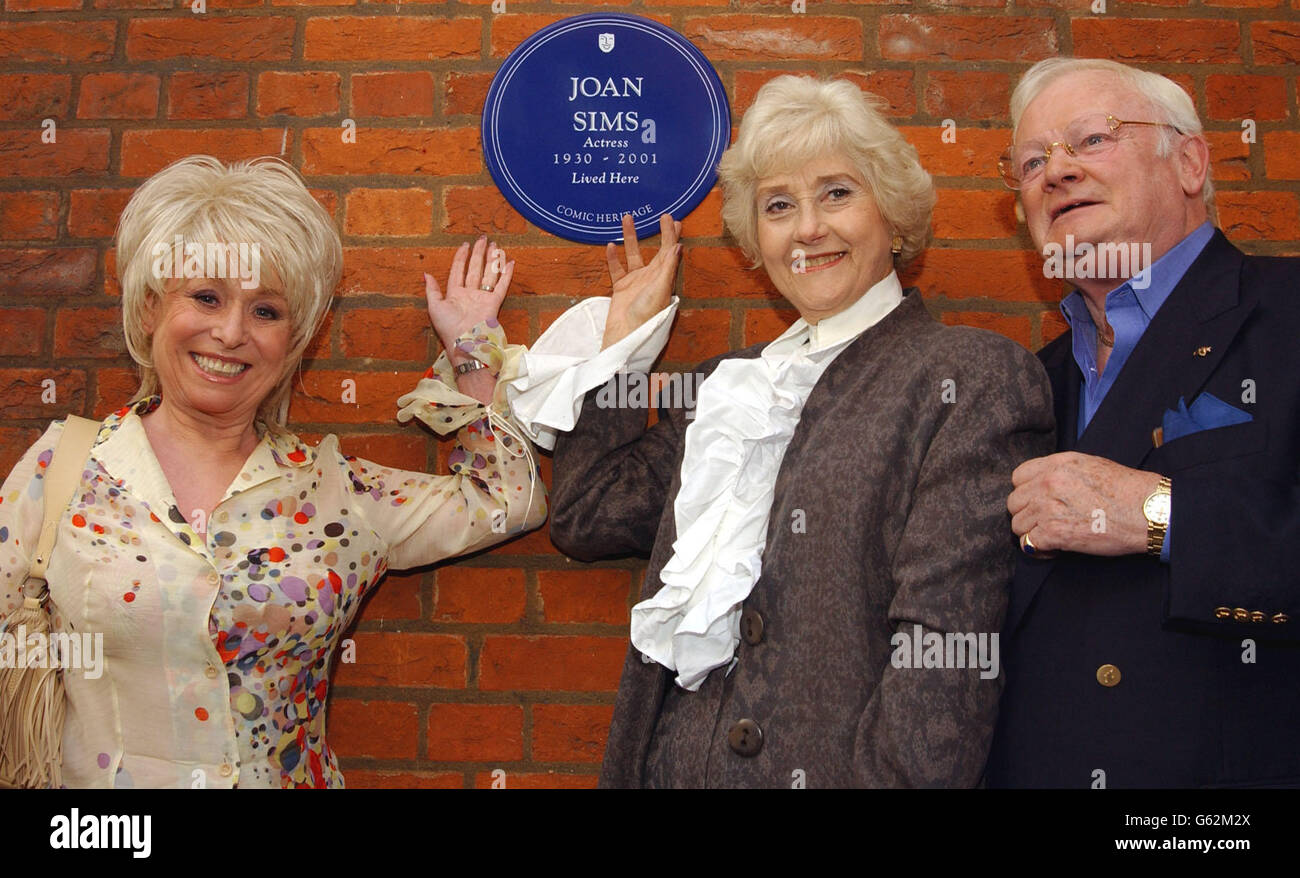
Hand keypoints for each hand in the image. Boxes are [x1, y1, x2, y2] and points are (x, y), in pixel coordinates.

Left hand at [426, 235, 513, 362]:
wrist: (464, 343)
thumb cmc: (448, 328)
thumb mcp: (434, 307)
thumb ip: (432, 290)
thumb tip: (426, 274)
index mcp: (455, 294)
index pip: (458, 270)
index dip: (461, 257)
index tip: (465, 245)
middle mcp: (470, 294)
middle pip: (475, 268)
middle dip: (479, 253)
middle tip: (483, 239)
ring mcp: (482, 298)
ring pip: (488, 274)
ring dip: (492, 260)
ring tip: (495, 246)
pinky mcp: (494, 303)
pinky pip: (501, 285)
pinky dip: (506, 274)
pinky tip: (509, 263)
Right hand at [602, 213, 680, 349]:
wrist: (627, 333)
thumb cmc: (647, 314)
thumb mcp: (660, 288)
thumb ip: (668, 267)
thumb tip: (678, 245)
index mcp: (664, 277)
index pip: (669, 250)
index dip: (670, 234)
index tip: (670, 218)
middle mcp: (651, 277)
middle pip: (656, 250)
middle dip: (659, 233)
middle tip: (661, 216)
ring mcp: (636, 281)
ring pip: (633, 254)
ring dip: (630, 237)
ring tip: (627, 219)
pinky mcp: (621, 288)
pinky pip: (617, 269)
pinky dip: (613, 257)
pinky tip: (610, 245)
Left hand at [1008, 452, 1162, 556]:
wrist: (1147, 511)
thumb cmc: (1127, 490)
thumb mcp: (1090, 465)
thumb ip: (1061, 471)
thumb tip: (1043, 483)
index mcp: (1057, 464)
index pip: (1018, 477)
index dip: (1026, 491)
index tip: (1037, 501)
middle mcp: (1048, 483)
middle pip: (1014, 502)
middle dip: (1027, 514)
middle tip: (1046, 522)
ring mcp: (1048, 508)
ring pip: (1018, 525)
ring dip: (1032, 533)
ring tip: (1052, 536)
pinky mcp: (1054, 533)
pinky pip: (1028, 544)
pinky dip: (1038, 550)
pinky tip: (1053, 549)